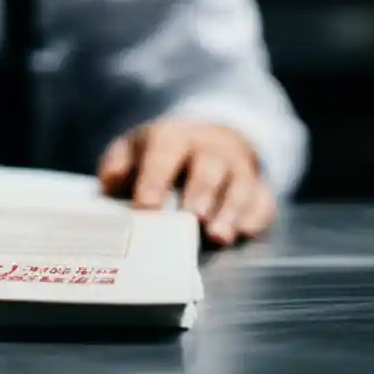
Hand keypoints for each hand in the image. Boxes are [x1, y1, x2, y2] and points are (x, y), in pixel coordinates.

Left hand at [98, 120, 274, 246]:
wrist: (206, 141)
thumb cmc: (158, 155)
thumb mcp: (131, 150)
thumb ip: (116, 165)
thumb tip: (110, 183)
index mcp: (171, 137)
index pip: (164, 154)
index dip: (154, 180)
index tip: (145, 207)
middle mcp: (209, 149)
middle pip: (208, 168)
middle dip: (200, 193)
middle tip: (191, 217)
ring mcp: (237, 168)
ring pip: (239, 186)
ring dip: (229, 211)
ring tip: (217, 236)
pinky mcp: (257, 188)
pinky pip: (263, 200)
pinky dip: (256, 216)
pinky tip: (244, 232)